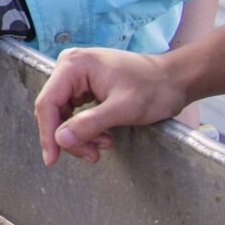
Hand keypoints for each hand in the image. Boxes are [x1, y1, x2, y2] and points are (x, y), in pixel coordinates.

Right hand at [35, 46, 192, 165]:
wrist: (176, 79)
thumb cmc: (155, 88)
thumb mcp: (123, 109)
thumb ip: (89, 124)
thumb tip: (60, 139)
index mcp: (73, 65)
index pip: (48, 103)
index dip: (47, 133)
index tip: (52, 159)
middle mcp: (70, 67)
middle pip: (54, 110)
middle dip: (69, 136)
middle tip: (90, 155)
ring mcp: (77, 75)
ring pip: (64, 114)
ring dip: (80, 135)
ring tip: (103, 146)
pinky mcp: (85, 85)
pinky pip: (75, 111)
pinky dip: (86, 128)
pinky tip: (103, 137)